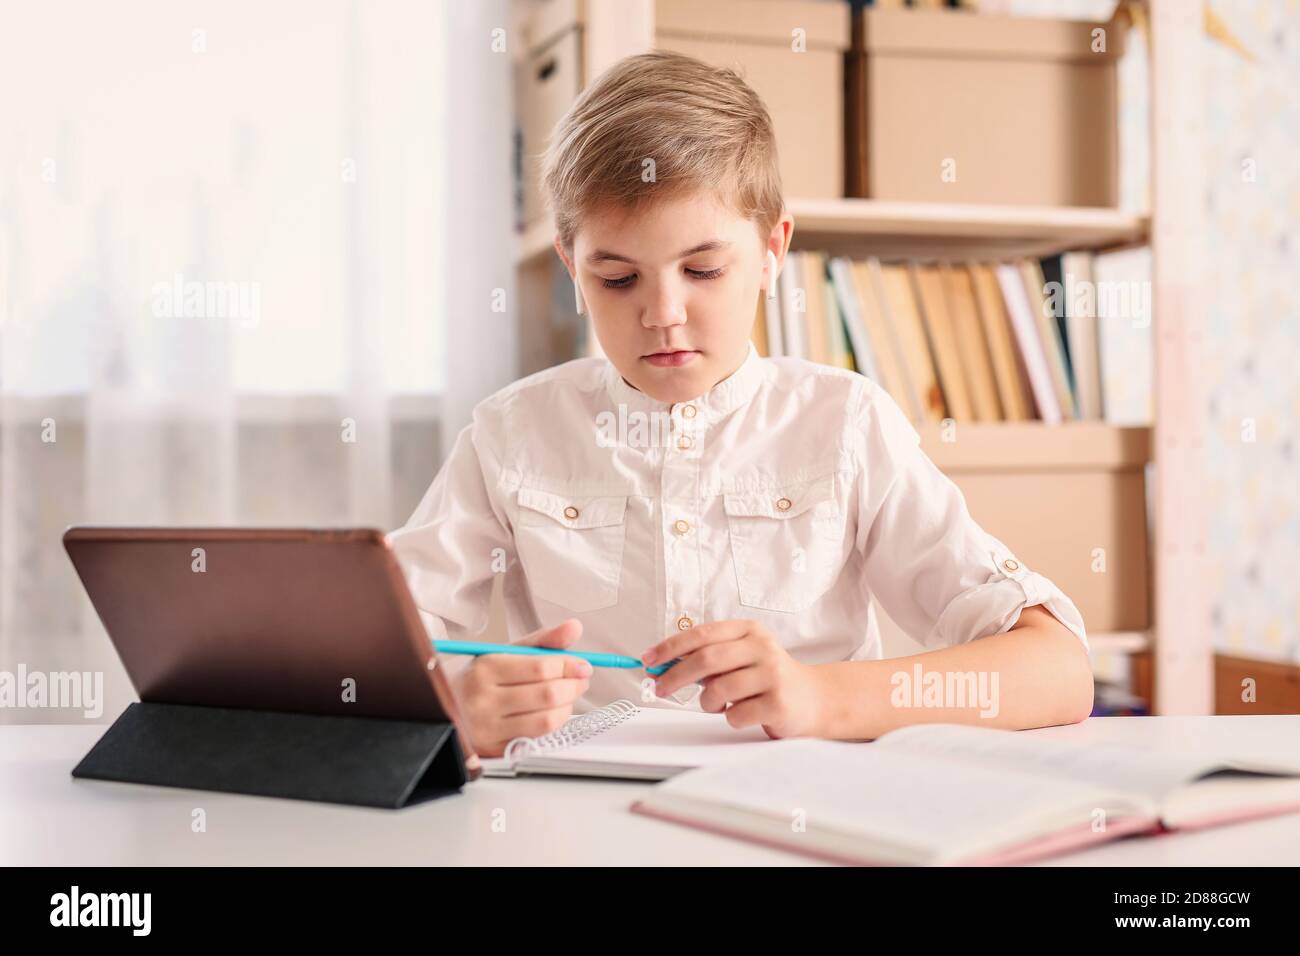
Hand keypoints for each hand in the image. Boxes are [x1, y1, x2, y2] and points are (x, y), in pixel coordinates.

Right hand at [452, 618, 590, 757]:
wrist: (446, 705)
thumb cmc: (481, 677)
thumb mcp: (505, 651)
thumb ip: (543, 640)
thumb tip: (575, 627)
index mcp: (486, 667)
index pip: (541, 666)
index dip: (569, 665)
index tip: (582, 665)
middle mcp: (484, 699)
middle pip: (547, 694)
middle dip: (573, 686)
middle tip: (580, 680)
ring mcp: (487, 727)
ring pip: (546, 720)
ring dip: (567, 707)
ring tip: (568, 696)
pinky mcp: (493, 749)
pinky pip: (536, 738)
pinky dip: (553, 724)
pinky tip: (552, 713)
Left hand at [642, 619, 824, 739]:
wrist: (813, 699)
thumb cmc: (767, 678)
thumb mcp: (741, 657)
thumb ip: (708, 657)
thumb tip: (663, 664)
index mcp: (749, 631)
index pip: (702, 634)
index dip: (670, 647)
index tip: (648, 660)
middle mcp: (762, 648)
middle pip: (706, 659)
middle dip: (675, 676)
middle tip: (659, 688)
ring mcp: (772, 675)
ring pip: (717, 690)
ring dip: (707, 703)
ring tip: (717, 704)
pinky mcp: (778, 703)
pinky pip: (734, 715)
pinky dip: (729, 718)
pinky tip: (743, 713)